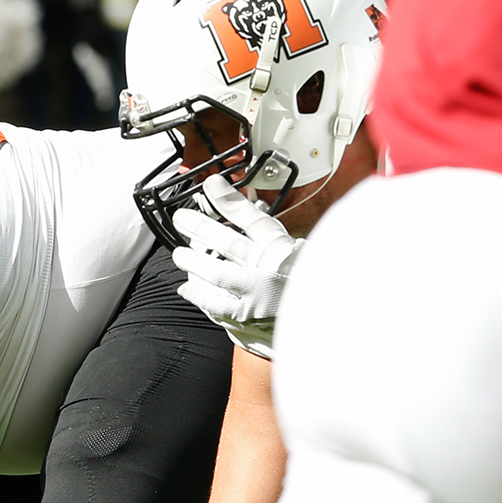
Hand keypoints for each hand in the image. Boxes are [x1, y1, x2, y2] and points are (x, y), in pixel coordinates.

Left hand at [170, 175, 303, 357]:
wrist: (321, 317)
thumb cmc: (304, 282)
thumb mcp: (290, 250)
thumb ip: (263, 230)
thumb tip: (241, 203)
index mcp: (284, 251)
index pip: (254, 219)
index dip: (230, 202)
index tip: (212, 185)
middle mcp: (269, 270)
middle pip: (230, 243)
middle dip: (202, 227)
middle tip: (181, 218)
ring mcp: (257, 295)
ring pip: (217, 273)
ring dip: (194, 261)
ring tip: (179, 254)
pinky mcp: (248, 316)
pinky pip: (216, 304)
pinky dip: (198, 294)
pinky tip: (187, 286)